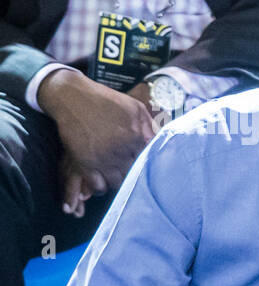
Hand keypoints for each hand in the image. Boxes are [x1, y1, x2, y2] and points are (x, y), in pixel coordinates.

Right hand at [38, 70, 157, 212]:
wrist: (73, 97)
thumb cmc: (106, 101)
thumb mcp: (135, 108)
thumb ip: (150, 126)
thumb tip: (159, 142)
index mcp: (137, 137)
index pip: (150, 161)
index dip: (149, 165)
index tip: (147, 166)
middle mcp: (122, 150)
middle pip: (136, 175)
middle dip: (136, 175)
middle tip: (132, 173)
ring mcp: (103, 158)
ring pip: (119, 184)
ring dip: (120, 183)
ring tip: (118, 176)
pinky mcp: (85, 163)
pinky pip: (98, 186)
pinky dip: (102, 188)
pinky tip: (104, 181)